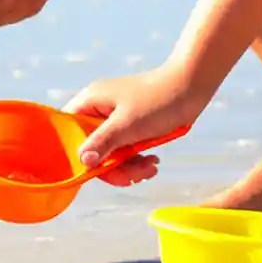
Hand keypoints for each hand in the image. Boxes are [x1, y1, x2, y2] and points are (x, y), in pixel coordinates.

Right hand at [62, 66, 205, 186]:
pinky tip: (152, 162)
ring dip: (129, 166)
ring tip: (150, 167)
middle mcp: (98, 110)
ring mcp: (115, 118)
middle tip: (133, 175)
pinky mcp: (131, 125)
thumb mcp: (127, 125)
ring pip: (110, 152)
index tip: (98, 169)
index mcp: (90, 102)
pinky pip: (125, 149)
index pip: (70, 133)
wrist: (191, 87)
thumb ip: (102, 143)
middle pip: (92, 148)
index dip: (79, 154)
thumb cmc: (158, 100)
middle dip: (113, 166)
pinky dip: (137, 160)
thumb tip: (82, 161)